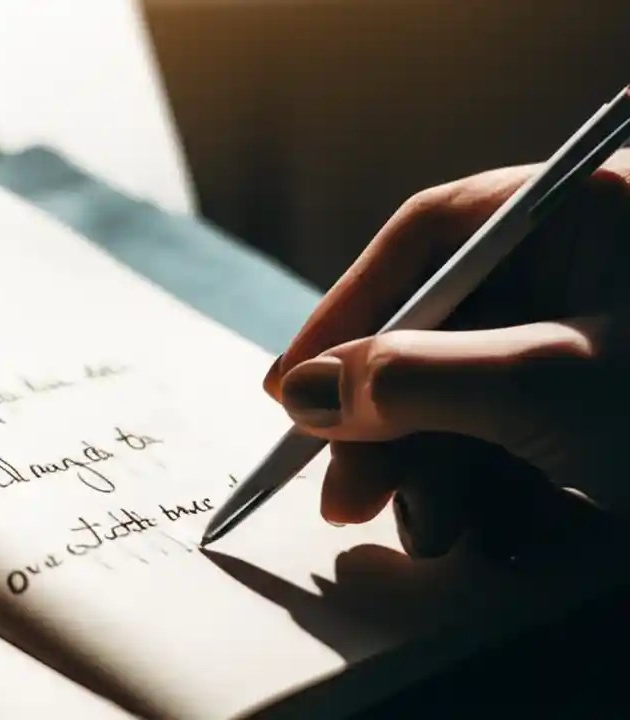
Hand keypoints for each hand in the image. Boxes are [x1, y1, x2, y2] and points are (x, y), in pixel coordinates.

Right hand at [264, 149, 629, 559]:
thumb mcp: (552, 390)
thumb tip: (308, 392)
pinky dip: (490, 485)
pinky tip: (484, 531)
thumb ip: (413, 381)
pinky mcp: (612, 404)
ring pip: (473, 390)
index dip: (348, 308)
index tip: (292, 383)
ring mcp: (604, 337)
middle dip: (389, 417)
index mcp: (588, 212)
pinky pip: (518, 431)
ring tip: (427, 531)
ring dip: (435, 468)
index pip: (432, 237)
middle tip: (347, 492)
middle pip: (443, 325)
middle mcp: (591, 262)